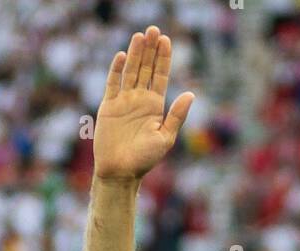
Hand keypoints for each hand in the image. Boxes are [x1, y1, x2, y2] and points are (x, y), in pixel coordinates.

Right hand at [93, 26, 193, 182]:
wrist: (120, 172)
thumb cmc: (144, 159)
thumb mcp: (165, 137)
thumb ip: (176, 116)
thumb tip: (191, 94)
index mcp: (155, 106)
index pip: (160, 76)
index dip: (163, 58)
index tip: (166, 40)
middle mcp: (140, 100)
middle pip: (145, 68)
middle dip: (150, 50)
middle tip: (153, 30)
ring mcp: (124, 101)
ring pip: (130, 71)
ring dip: (135, 53)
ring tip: (140, 35)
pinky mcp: (108, 106)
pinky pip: (112, 84)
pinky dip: (116, 70)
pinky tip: (121, 55)